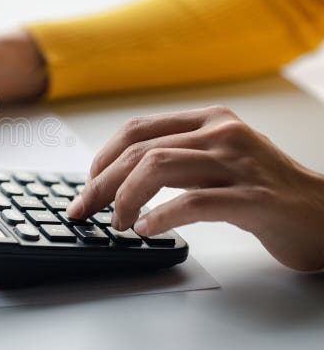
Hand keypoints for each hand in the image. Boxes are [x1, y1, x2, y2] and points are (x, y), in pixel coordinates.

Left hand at [66, 105, 323, 271]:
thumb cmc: (265, 191)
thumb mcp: (218, 160)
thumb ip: (177, 158)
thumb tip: (116, 177)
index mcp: (210, 120)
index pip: (137, 129)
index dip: (103, 158)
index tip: (87, 184)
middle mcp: (222, 133)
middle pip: (139, 151)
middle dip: (101, 183)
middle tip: (84, 210)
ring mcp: (238, 163)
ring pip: (157, 168)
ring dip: (123, 199)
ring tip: (116, 222)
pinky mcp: (253, 197)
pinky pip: (192, 203)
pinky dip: (160, 217)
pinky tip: (146, 229)